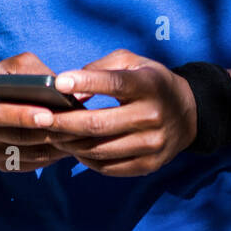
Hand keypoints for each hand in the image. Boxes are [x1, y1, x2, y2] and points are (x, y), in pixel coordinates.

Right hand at [0, 51, 78, 173]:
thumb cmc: (0, 79)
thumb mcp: (13, 66)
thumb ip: (37, 72)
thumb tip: (68, 87)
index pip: (0, 111)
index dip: (24, 115)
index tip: (49, 115)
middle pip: (17, 137)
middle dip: (48, 134)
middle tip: (76, 130)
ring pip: (26, 154)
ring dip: (55, 148)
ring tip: (80, 139)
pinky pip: (28, 164)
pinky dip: (50, 157)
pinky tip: (69, 147)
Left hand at [34, 49, 198, 177]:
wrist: (189, 113)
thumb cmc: (150, 81)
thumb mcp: (133, 62)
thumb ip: (101, 69)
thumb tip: (70, 92)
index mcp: (148, 85)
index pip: (114, 84)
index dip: (85, 83)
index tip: (58, 83)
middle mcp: (152, 115)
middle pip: (99, 124)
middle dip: (64, 123)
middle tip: (41, 119)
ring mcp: (152, 144)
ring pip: (100, 149)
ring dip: (70, 144)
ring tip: (53, 135)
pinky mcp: (150, 164)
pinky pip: (109, 167)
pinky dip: (87, 160)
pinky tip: (75, 150)